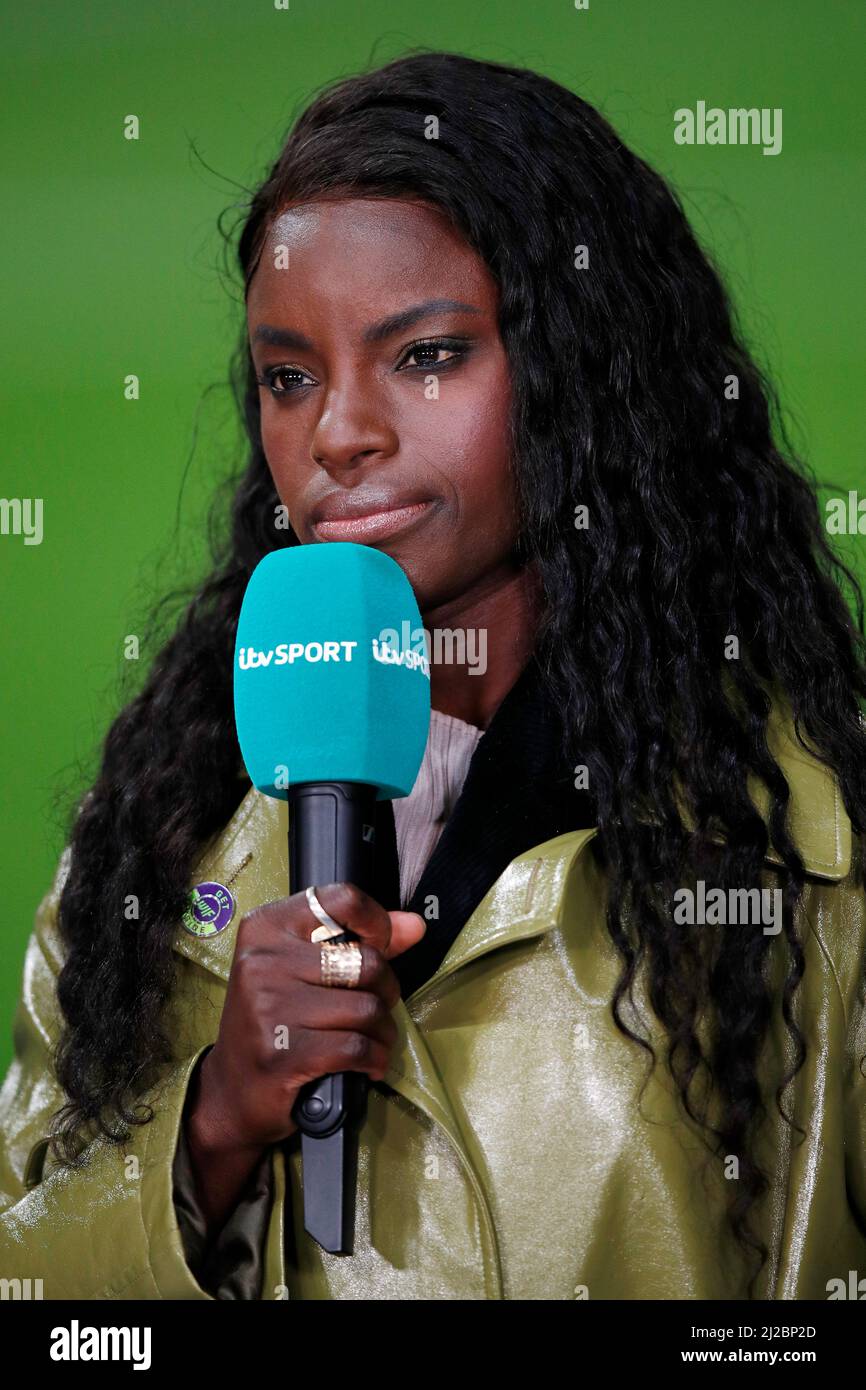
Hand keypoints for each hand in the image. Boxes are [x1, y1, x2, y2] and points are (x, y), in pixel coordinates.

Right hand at [186, 884, 425, 1165]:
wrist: (232, 1088)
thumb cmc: (274, 1020)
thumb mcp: (304, 969)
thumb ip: (360, 940)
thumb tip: (414, 925)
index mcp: (267, 927)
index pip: (342, 900)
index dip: (377, 923)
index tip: (379, 946)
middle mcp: (263, 960)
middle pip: (366, 962)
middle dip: (386, 991)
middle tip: (374, 1008)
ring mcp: (269, 1007)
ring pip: (367, 1009)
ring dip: (383, 1032)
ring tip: (371, 1040)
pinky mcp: (281, 1054)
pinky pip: (356, 1047)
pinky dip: (374, 1059)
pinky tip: (366, 1063)